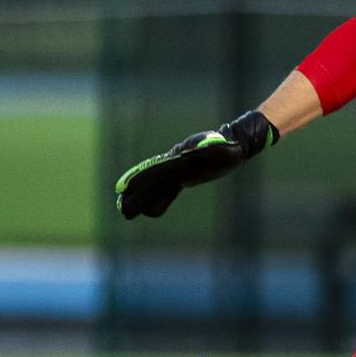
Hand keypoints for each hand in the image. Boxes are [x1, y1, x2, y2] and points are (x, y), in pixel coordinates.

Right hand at [115, 110, 274, 219]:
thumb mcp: (222, 148)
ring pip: (155, 187)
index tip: (125, 188)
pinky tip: (148, 211)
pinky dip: (157, 200)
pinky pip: (166, 191)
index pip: (156, 171)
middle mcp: (175, 164)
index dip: (141, 180)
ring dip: (141, 199)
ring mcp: (178, 171)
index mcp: (180, 158)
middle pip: (151, 181)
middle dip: (136, 194)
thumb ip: (208, 148)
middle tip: (121, 208)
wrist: (234, 145)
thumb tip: (193, 151)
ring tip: (125, 211)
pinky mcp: (183, 177)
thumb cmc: (230, 147)